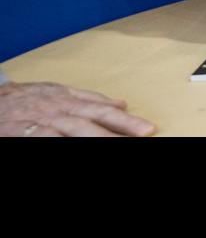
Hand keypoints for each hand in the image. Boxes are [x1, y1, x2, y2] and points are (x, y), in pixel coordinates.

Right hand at [1, 81, 155, 136]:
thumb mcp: (56, 92)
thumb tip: (121, 103)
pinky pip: (47, 137)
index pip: (101, 109)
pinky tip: (75, 145)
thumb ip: (88, 98)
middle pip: (93, 118)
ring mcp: (42, 120)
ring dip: (98, 136)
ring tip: (118, 143)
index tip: (148, 128)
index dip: (125, 119)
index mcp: (68, 99)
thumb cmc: (24, 98)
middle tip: (144, 133)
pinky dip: (60, 139)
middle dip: (120, 127)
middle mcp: (58, 108)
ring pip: (74, 129)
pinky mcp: (24, 131)